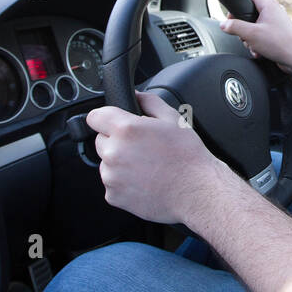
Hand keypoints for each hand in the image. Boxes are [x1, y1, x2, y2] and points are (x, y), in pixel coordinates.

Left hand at [86, 90, 227, 225]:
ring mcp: (111, 176)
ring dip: (119, 162)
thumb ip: (149, 102)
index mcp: (125, 129)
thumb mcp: (173, 119)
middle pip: (101, 140)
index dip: (106, 117)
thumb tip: (136, 95)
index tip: (114, 122)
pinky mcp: (114, 195)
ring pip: (106, 163)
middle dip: (116, 141)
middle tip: (141, 147)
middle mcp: (114, 152)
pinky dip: (123, 182)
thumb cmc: (188, 157)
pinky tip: (144, 181)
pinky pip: (112, 183)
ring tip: (146, 166)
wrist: (196, 192)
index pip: (95, 116)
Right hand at [219, 0, 291, 73]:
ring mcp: (276, 22)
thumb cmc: (280, 43)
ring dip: (250, 39)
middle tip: (244, 35)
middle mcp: (273, 11)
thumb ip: (234, 27)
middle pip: (249, 14)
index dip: (237, 6)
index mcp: (268, 4)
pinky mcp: (277, 33)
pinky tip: (259, 51)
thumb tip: (224, 24)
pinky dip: (258, 43)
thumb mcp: (250, 34)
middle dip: (244, 28)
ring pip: (255, 27)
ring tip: (253, 45)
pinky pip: (262, 35)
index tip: (231, 17)